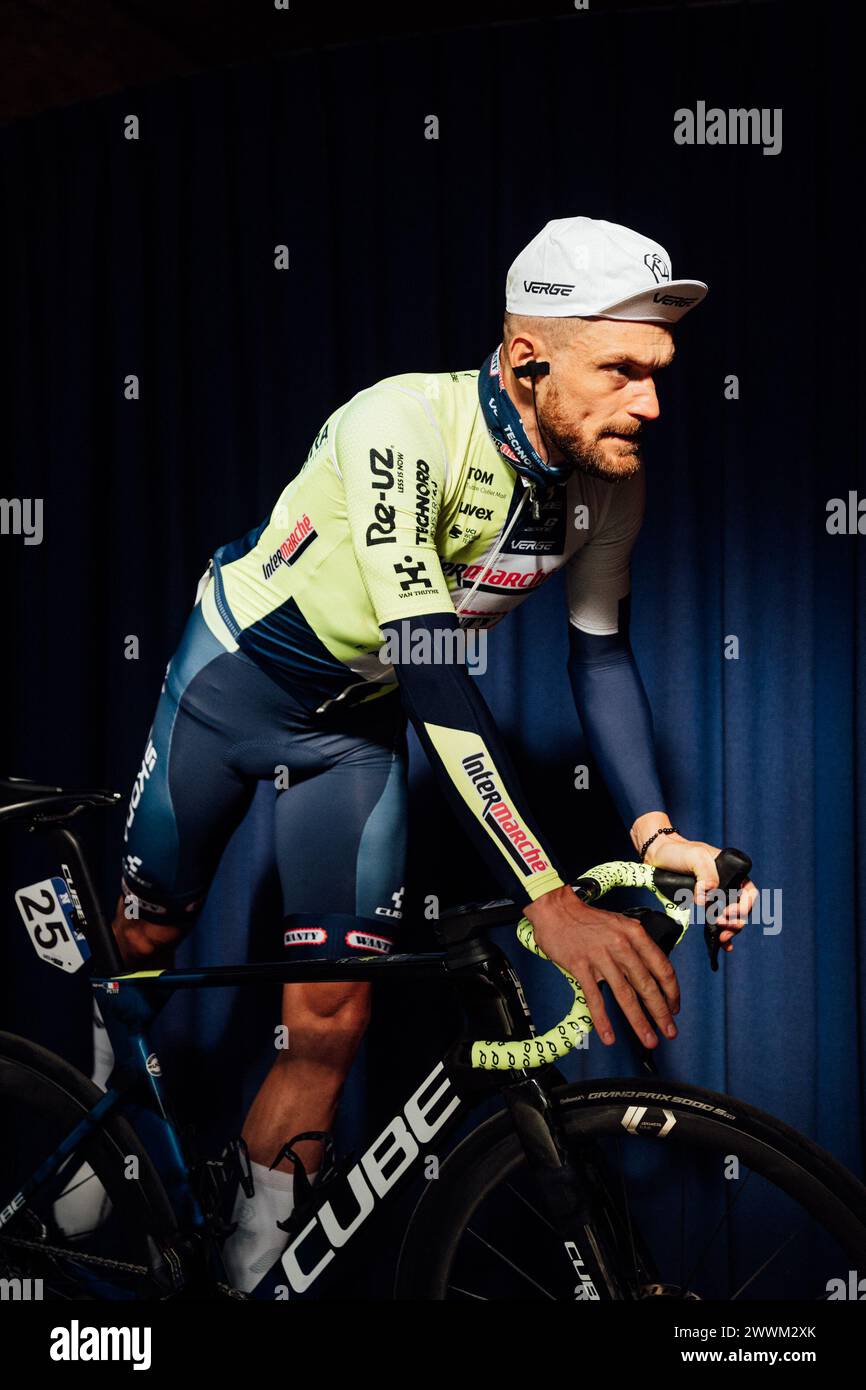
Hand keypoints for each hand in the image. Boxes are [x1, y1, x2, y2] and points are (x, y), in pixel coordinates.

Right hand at [523, 884, 679, 1048]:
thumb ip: (637, 946)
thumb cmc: (589, 920)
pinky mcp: (581, 967)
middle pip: (647, 986)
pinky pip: (595, 998)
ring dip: (639, 1021)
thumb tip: (652, 973)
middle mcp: (621, 946)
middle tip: (669, 1031)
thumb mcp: (621, 924)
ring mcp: (601, 958)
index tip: (674, 1007)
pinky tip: (609, 1036)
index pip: (662, 967)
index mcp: (635, 934)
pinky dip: (603, 1020)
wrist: (557, 910)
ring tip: (648, 1039)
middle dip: (661, 1012)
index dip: (672, 991)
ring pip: (625, 996)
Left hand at [642, 833, 757, 952]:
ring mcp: (715, 896)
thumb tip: (706, 898)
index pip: (749, 892)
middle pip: (741, 909)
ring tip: (721, 937)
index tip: (728, 913)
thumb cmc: (679, 852)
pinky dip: (721, 934)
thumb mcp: (696, 857)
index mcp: (731, 872)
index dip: (744, 906)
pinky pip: (716, 921)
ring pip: (730, 918)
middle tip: (721, 926)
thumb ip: (705, 874)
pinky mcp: (703, 905)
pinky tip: (722, 945)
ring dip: (729, 930)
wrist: (657, 855)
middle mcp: (726, 885)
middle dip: (736, 922)